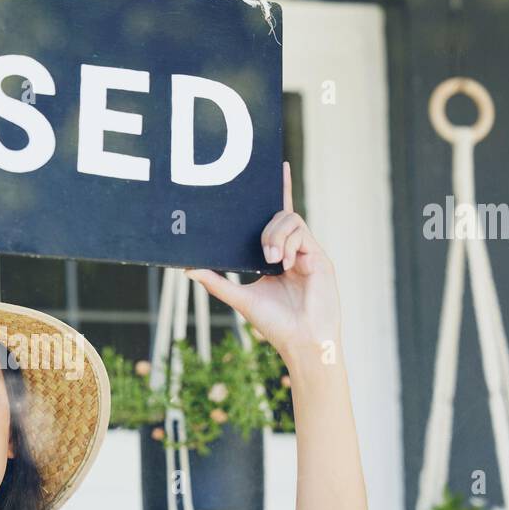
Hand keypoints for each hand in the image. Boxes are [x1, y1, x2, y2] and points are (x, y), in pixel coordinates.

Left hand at [185, 161, 341, 364]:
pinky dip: (288, 245)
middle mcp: (293, 250)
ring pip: (289, 219)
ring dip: (275, 236)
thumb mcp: (240, 298)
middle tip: (262, 254)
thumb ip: (216, 282)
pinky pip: (301, 232)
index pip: (275, 218)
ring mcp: (307, 252)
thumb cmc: (275, 324)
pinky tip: (285, 265)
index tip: (275, 167)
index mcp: (277, 256)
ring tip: (272, 261)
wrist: (301, 342)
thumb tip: (188, 268)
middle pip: (280, 215)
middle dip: (267, 227)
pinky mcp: (320, 257)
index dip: (278, 192)